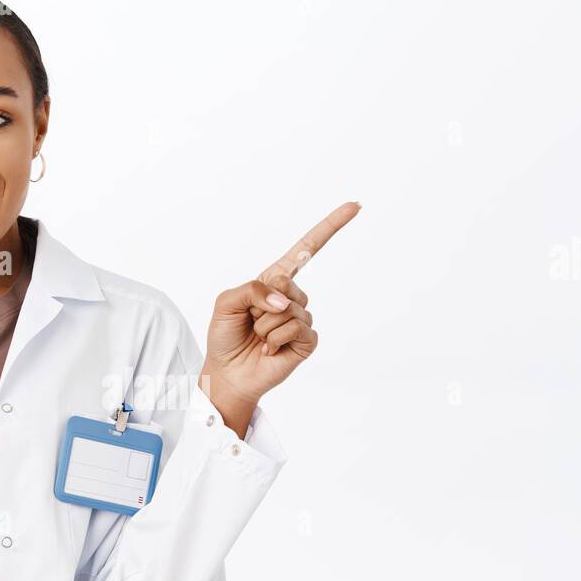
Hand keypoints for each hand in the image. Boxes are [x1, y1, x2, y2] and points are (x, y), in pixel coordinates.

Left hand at [200, 202, 359, 430]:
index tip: (355, 207)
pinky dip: (276, 339)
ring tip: (259, 338)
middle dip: (260, 303)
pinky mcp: (307, 341)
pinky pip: (296, 328)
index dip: (329, 227)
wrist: (227, 373)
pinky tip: (270, 349)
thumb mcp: (226, 302)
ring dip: (264, 326)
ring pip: (288, 309)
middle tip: (251, 321)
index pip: (306, 250)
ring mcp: (301, 319)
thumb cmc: (225, 337)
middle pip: (286, 282)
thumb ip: (252, 289)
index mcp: (274, 281)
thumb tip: (284, 301)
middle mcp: (291, 298)